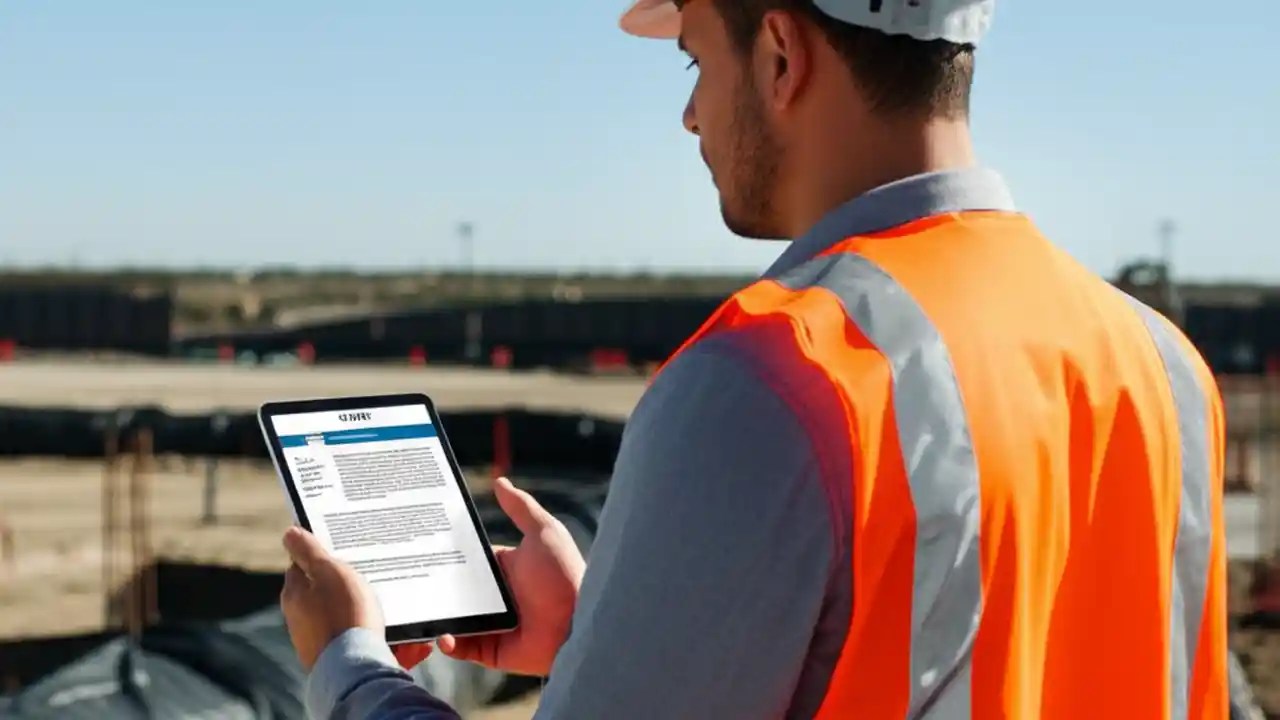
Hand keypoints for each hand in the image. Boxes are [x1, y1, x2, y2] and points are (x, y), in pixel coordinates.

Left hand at [279, 526, 384, 671]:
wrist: (353, 669)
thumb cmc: (343, 616)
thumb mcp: (330, 572)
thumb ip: (309, 551)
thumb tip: (289, 532)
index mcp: (294, 592)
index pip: (302, 564)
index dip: (321, 555)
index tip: (342, 552)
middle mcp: (296, 616)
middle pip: (319, 589)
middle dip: (339, 582)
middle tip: (364, 575)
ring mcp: (311, 637)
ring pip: (333, 612)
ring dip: (350, 606)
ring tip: (374, 603)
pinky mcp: (328, 654)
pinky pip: (344, 633)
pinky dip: (356, 628)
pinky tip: (374, 627)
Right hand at [394, 477, 585, 677]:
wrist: (580, 621)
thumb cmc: (564, 574)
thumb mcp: (544, 533)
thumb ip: (522, 508)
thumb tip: (500, 481)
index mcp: (504, 568)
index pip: (465, 561)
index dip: (442, 556)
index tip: (414, 548)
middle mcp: (495, 597)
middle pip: (453, 591)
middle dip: (430, 587)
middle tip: (401, 580)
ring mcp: (491, 624)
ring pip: (452, 619)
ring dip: (433, 616)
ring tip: (412, 609)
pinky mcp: (491, 651)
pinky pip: (463, 648)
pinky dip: (448, 643)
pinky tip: (440, 634)